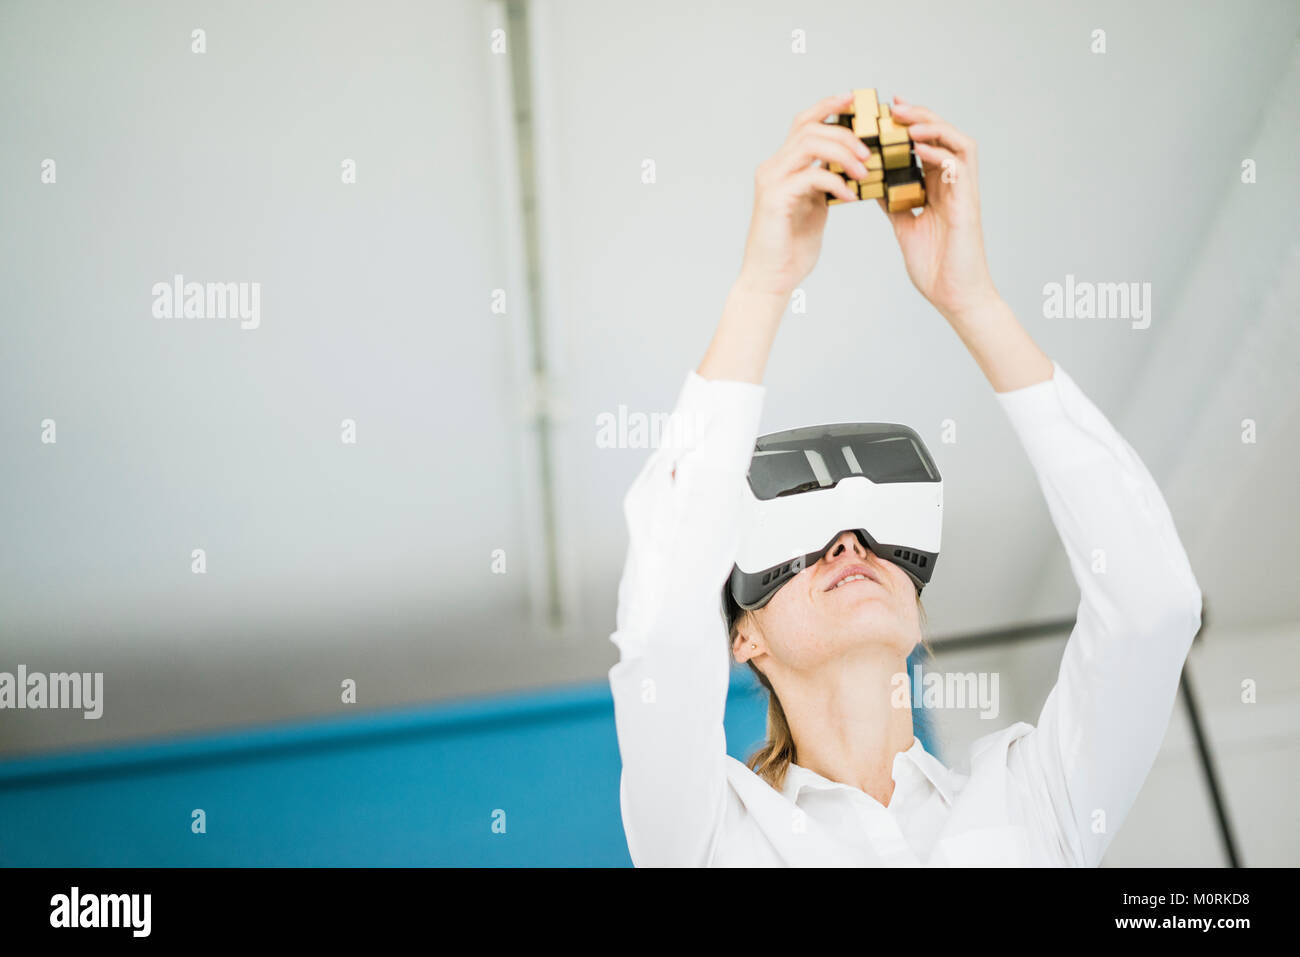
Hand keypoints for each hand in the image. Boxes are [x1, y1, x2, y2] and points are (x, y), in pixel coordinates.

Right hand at [738, 92, 866, 298]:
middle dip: (845, 133)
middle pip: (809, 127)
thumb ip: (826, 183)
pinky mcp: (775, 200)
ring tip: (864, 172)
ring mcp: (771, 182)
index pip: (804, 122)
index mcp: (783, 166)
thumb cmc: (792, 246)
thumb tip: (851, 167)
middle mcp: (773, 167)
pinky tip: (850, 198)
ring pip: (809, 145)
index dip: (829, 106)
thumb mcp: (815, 206)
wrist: (770, 278)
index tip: (855, 99)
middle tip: (870, 152)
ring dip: (843, 153)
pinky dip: (836, 183)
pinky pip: (811, 178)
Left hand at [880, 96, 999, 322]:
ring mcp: (963, 192)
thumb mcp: (904, 227)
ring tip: (906, 119)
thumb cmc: (934, 267)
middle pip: (942, 136)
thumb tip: (873, 185)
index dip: (909, 127)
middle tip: (893, 105)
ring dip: (933, 126)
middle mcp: (953, 185)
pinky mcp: (968, 203)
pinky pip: (959, 166)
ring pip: (957, 142)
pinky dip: (940, 152)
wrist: (954, 296)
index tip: (886, 112)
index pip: (926, 146)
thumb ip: (894, 204)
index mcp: (938, 189)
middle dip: (919, 117)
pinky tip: (918, 148)